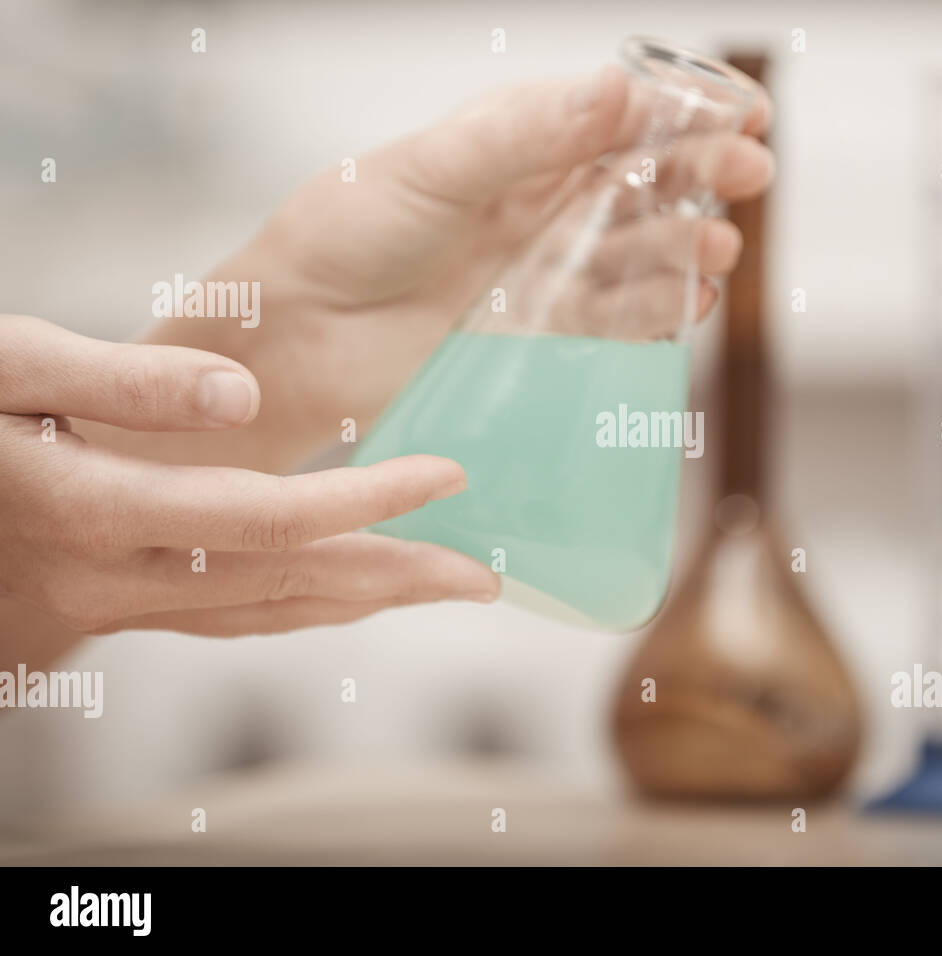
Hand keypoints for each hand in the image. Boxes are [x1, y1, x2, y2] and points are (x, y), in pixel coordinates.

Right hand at [0, 315, 498, 648]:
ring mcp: (111, 608)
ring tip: (443, 589)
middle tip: (487, 573)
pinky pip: (226, 623)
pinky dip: (301, 611)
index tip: (448, 475)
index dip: (369, 503)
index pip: (271, 519)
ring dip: (363, 604)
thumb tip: (242, 394)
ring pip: (264, 618)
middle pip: (290, 587)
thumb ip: (121, 378)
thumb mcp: (1, 365)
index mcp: (96, 508)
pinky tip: (344, 597)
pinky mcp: (107, 610)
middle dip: (396, 580)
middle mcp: (114, 577)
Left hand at [125, 67, 773, 471]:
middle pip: (643, 183)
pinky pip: (619, 322)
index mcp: (513, 146)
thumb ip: (527, 136)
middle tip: (751, 172)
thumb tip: (620, 88)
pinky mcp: (543, 339)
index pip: (615, 117)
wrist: (298, 344)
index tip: (741, 109)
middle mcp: (537, 207)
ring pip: (641, 254)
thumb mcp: (433, 170)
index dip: (681, 111)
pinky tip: (690, 305)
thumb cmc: (343, 238)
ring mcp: (543, 274)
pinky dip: (660, 314)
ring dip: (688, 247)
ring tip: (718, 247)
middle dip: (701, 174)